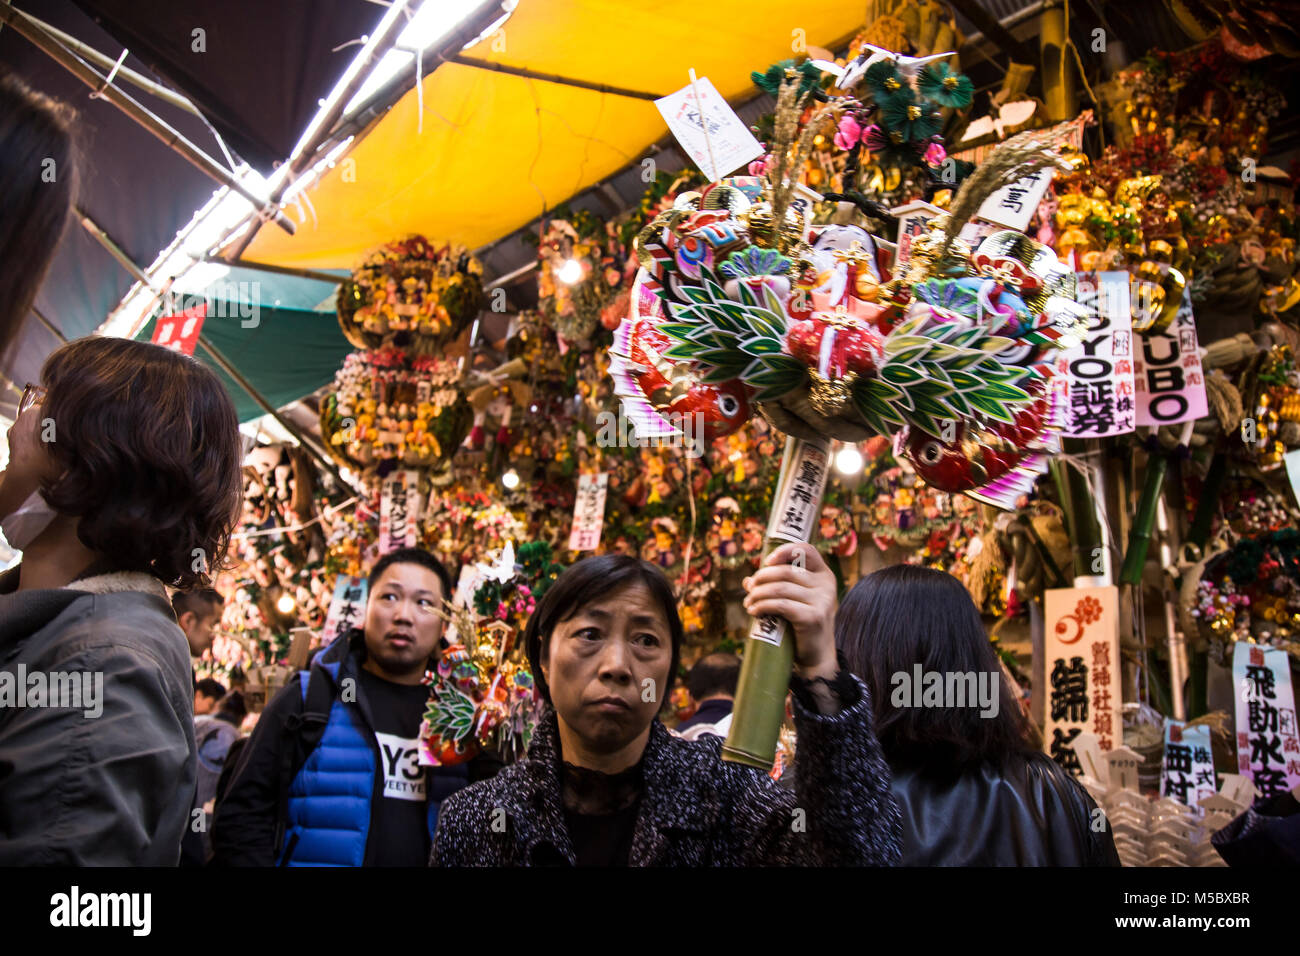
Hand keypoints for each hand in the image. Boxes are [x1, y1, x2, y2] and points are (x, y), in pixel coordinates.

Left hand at [742, 543, 837, 680]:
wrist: (816, 655)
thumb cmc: (802, 625)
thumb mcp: (793, 601)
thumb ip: (775, 587)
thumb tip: (747, 581)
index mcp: (824, 575)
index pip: (806, 550)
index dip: (784, 551)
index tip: (767, 562)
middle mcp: (826, 585)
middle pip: (785, 571)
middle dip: (761, 579)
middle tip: (749, 590)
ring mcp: (822, 601)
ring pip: (780, 588)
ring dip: (757, 594)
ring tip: (748, 603)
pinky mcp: (813, 617)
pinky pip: (780, 605)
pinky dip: (762, 606)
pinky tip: (753, 611)